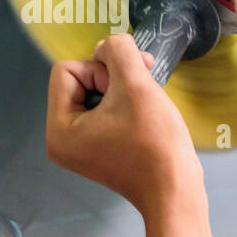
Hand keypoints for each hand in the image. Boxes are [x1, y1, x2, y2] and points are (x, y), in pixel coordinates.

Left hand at [46, 33, 203, 216]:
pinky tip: (146, 111)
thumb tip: (109, 45)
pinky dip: (126, 103)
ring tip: (148, 98)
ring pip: (96, 92)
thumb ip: (118, 51)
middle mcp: (62, 139)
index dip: (100, 68)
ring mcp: (82, 146)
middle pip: (79, 80)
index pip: (67, 70)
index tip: (126, 87)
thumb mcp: (135, 84)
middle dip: (112, 76)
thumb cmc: (154, 143)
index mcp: (58, 128)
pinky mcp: (101, 148)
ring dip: (123, 87)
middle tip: (143, 85)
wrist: (177, 191)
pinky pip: (106, 109)